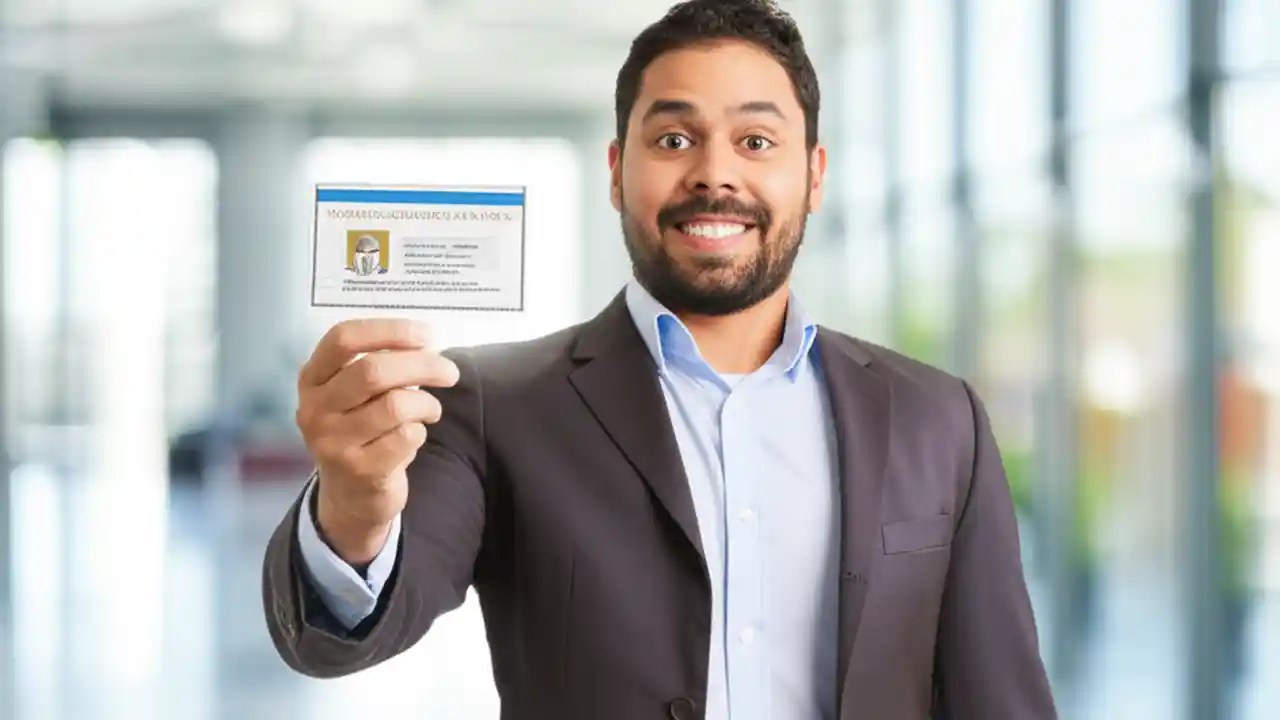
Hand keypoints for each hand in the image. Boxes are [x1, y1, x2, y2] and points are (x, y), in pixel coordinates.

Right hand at [295, 319, 460, 564]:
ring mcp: (332, 442)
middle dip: (422, 365)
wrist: (349, 495)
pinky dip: (420, 431)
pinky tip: (414, 435)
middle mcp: (314, 409)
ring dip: (426, 403)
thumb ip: (381, 365)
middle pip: (374, 371)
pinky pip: (406, 437)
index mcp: (312, 378)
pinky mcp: (359, 470)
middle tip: (449, 372)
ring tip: (430, 409)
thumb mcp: (354, 394)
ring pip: (396, 405)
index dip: (389, 331)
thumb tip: (425, 344)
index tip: (426, 334)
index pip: (343, 339)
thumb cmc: (360, 429)